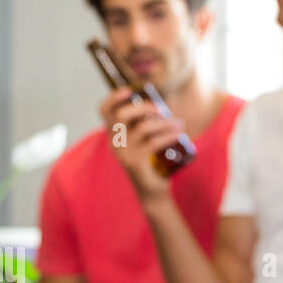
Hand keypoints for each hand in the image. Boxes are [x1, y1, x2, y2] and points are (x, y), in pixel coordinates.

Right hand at [100, 86, 180, 201]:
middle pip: (121, 115)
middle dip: (142, 107)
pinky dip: (169, 135)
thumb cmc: (151, 161)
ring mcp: (123, 154)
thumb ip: (144, 123)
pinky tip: (179, 133)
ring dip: (164, 122)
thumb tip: (158, 105)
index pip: (104, 111)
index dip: (113, 98)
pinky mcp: (134, 163)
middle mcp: (114, 143)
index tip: (129, 90)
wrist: (152, 191)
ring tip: (178, 123)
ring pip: (142, 128)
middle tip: (160, 109)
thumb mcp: (143, 140)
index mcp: (114, 135)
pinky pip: (153, 142)